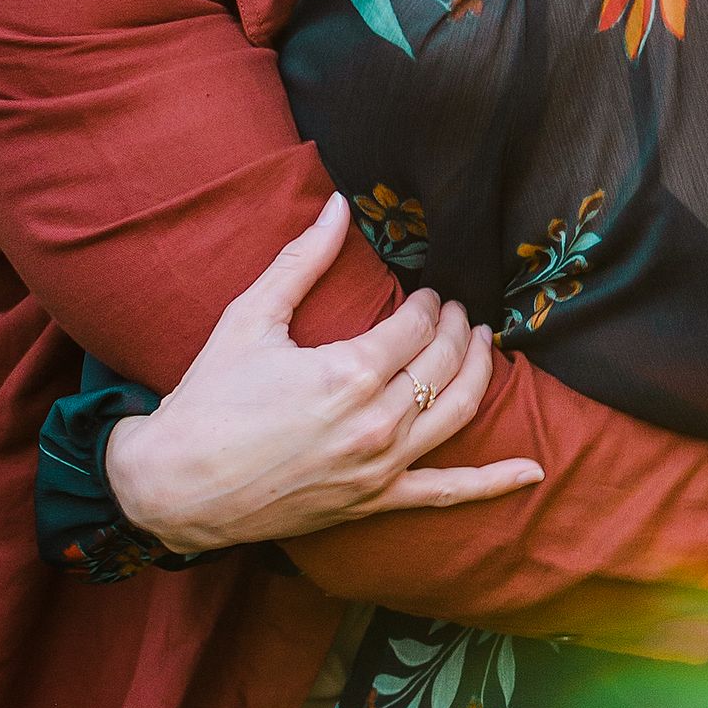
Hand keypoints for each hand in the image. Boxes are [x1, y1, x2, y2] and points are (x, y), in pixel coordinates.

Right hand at [103, 196, 536, 554]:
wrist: (174, 484)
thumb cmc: (207, 398)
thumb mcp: (250, 318)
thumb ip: (302, 259)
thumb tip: (340, 205)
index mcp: (347, 372)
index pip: (415, 326)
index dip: (427, 303)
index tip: (425, 292)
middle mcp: (374, 422)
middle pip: (443, 364)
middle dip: (454, 328)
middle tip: (452, 309)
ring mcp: (379, 468)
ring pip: (459, 413)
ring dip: (480, 371)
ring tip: (482, 342)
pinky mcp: (374, 502)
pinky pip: (446, 493)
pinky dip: (494, 483)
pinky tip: (532, 471)